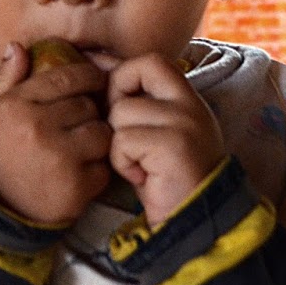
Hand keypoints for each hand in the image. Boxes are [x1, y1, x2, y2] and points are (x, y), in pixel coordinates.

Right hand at [0, 41, 112, 226]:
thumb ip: (6, 79)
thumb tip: (19, 46)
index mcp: (18, 105)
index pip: (66, 78)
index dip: (86, 75)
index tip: (94, 78)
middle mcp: (40, 127)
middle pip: (88, 105)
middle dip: (88, 110)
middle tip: (82, 119)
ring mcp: (61, 158)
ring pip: (101, 135)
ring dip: (95, 138)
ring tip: (83, 145)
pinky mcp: (76, 188)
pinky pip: (102, 169)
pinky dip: (95, 171)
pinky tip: (79, 171)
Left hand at [106, 54, 224, 225]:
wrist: (192, 223)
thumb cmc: (163, 179)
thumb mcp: (152, 133)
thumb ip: (134, 100)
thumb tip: (94, 60)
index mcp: (187, 99)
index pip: (150, 61)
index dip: (123, 75)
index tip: (117, 104)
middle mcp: (191, 106)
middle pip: (129, 79)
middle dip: (115, 110)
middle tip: (130, 142)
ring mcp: (185, 123)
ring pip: (120, 113)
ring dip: (118, 144)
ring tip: (140, 165)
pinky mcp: (173, 145)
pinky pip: (122, 140)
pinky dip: (122, 162)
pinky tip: (142, 177)